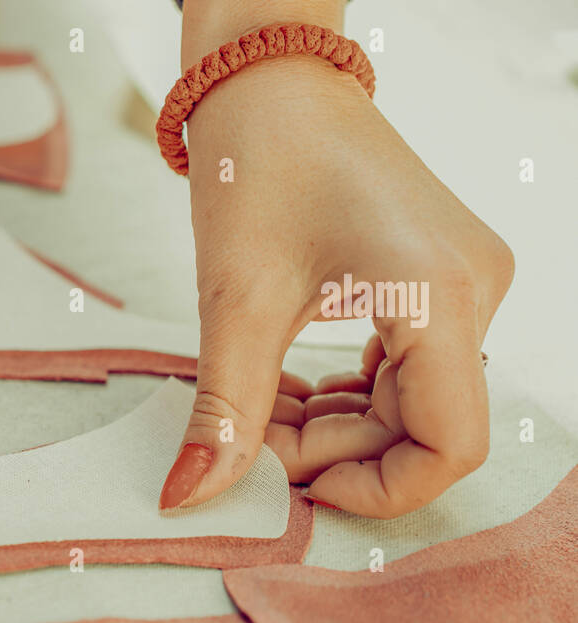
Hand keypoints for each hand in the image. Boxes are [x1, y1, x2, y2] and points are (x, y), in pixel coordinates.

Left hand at [160, 53, 512, 517]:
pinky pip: (404, 370)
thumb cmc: (256, 169)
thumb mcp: (234, 303)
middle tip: (251, 443)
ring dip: (331, 427)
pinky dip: (345, 395)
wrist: (270, 86)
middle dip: (332, 453)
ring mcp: (463, 286)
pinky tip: (286, 389)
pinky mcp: (437, 282)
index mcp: (438, 294)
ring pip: (408, 405)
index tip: (297, 486)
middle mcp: (473, 292)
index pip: (450, 445)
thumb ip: (223, 413)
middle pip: (421, 429)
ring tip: (259, 410)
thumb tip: (188, 497)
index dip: (377, 490)